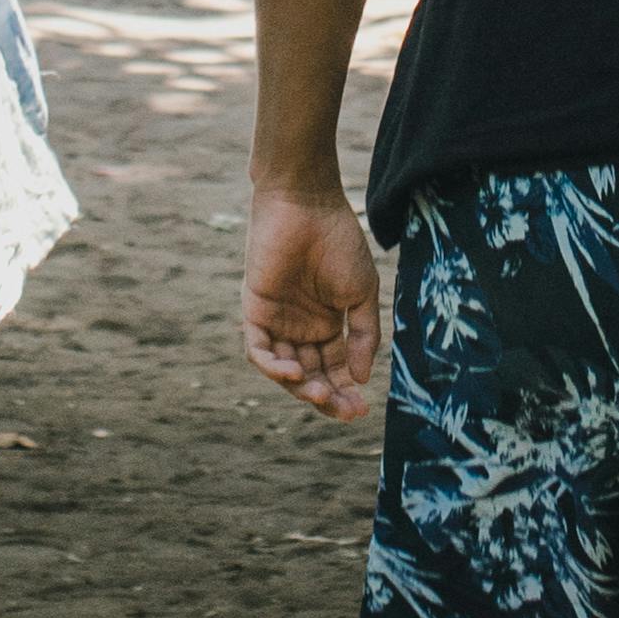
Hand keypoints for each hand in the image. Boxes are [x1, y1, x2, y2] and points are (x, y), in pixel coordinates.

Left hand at [242, 178, 381, 419]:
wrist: (307, 205)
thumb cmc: (339, 242)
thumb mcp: (362, 293)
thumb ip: (363, 335)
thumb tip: (362, 378)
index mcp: (327, 324)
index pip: (334, 369)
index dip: (345, 391)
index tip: (361, 409)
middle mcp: (300, 328)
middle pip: (310, 376)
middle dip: (327, 398)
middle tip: (345, 412)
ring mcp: (277, 321)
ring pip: (284, 370)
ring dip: (301, 388)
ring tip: (321, 395)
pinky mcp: (255, 311)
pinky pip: (258, 350)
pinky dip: (273, 367)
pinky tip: (295, 373)